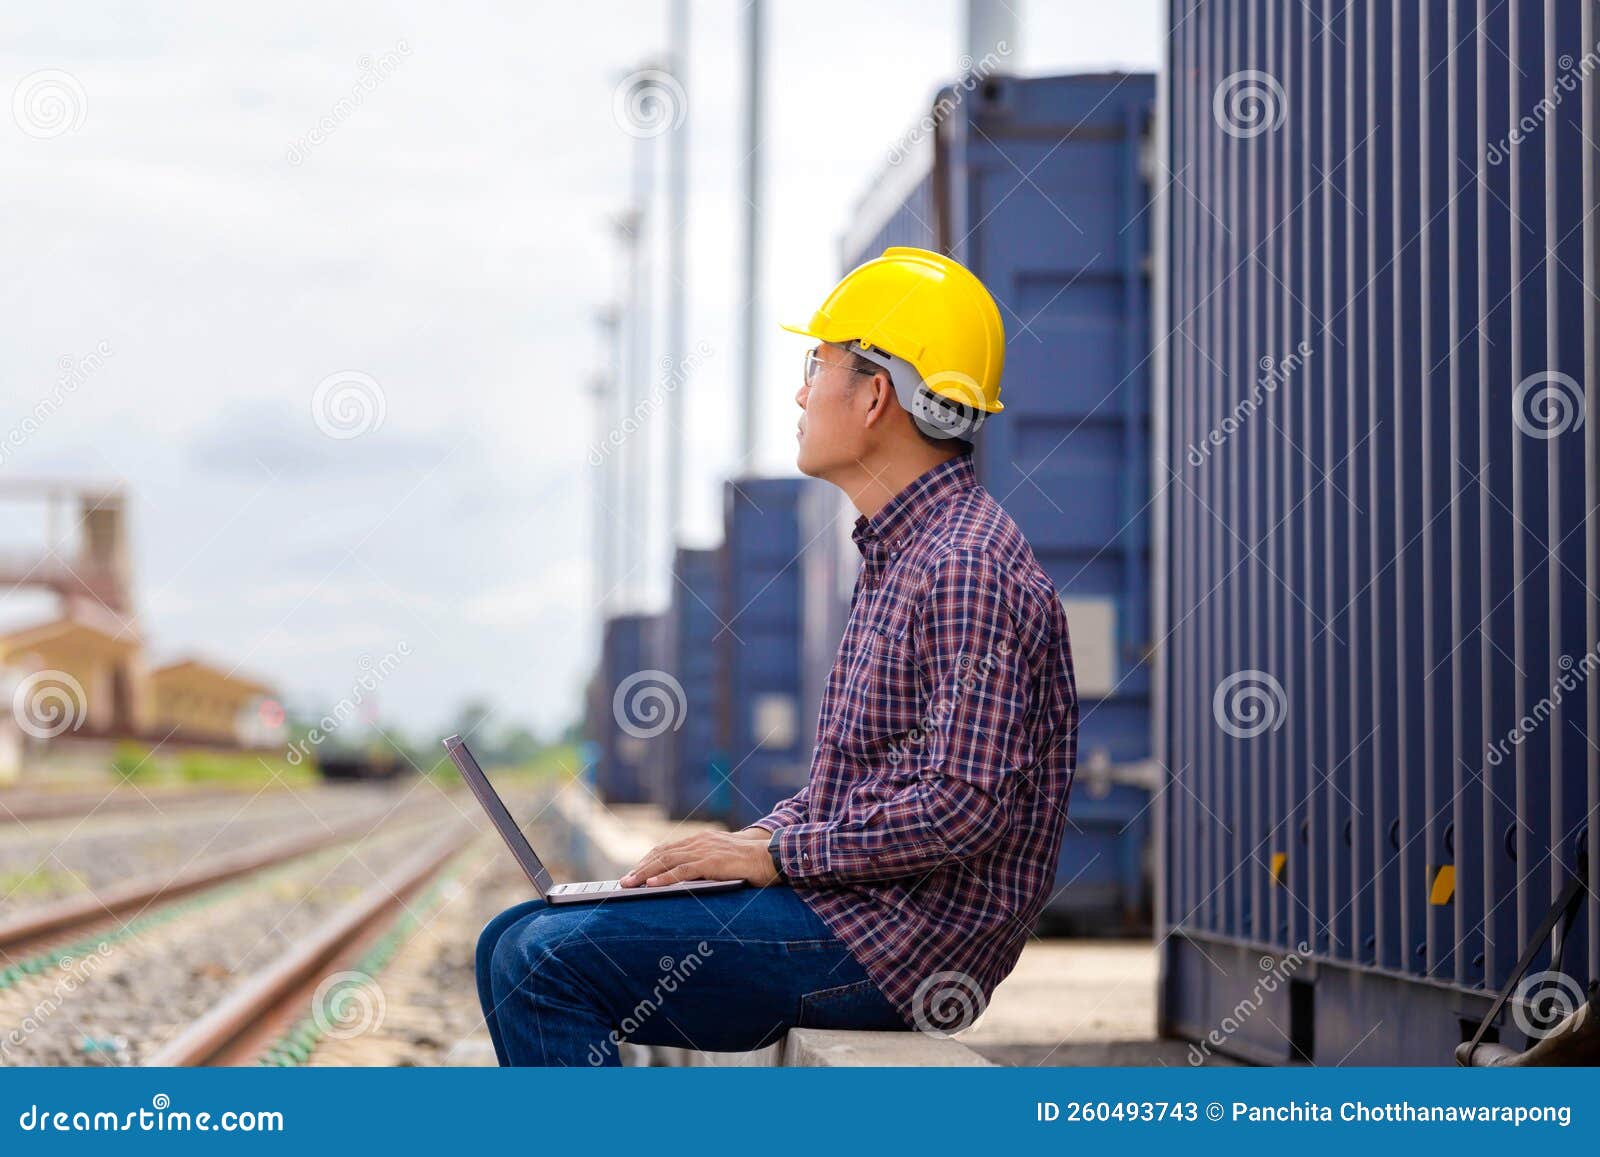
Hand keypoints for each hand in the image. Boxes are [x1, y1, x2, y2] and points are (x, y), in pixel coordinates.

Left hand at [620, 829, 779, 888]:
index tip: (635, 872)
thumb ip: (708, 863)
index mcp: (702, 840)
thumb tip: (690, 878)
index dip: (649, 860)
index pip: (668, 849)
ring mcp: (705, 851)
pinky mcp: (712, 863)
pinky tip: (651, 885)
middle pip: (663, 854)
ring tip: (630, 884)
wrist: (773, 856)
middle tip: (624, 881)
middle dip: (641, 868)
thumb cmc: (751, 862)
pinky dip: (664, 878)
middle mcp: (700, 842)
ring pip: (668, 862)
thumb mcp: (725, 858)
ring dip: (646, 874)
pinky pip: (683, 871)